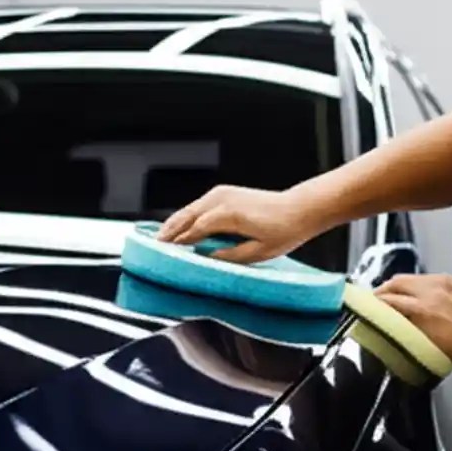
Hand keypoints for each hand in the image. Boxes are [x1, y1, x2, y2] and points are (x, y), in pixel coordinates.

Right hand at [156, 184, 324, 263]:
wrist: (298, 209)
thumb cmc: (283, 232)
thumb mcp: (258, 253)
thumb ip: (229, 257)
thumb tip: (206, 258)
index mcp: (229, 215)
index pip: (194, 230)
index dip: (178, 242)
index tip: (165, 254)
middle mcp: (222, 199)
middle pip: (186, 216)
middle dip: (168, 231)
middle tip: (153, 246)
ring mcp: (222, 193)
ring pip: (189, 209)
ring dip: (174, 223)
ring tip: (160, 238)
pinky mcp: (224, 192)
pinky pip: (198, 205)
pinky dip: (186, 216)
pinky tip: (179, 227)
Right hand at [373, 274, 451, 373]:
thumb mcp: (424, 346)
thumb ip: (404, 331)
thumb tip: (389, 326)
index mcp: (419, 309)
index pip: (385, 300)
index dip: (371, 304)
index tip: (364, 310)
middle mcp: (427, 291)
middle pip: (394, 283)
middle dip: (382, 292)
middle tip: (376, 303)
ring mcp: (440, 283)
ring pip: (408, 278)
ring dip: (397, 287)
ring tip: (394, 298)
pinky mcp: (450, 281)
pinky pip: (424, 278)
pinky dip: (415, 285)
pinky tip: (416, 295)